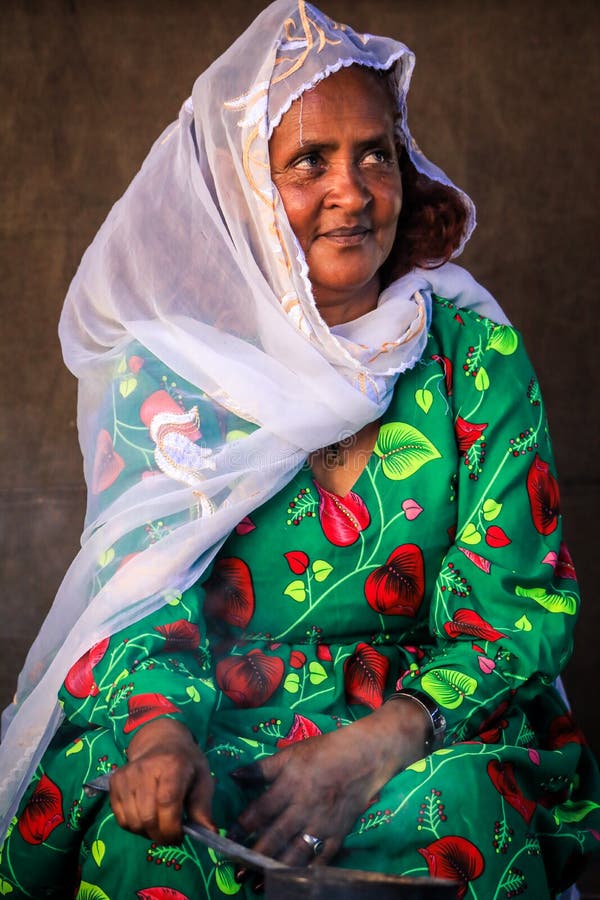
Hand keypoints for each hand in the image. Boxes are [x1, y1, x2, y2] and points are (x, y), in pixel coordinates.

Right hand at [109, 717, 214, 843]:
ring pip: (133, 822)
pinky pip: (121, 819)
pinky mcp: (115, 782)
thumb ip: (203, 807)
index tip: (180, 836)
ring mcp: (127, 775)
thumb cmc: (185, 764)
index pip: (167, 802)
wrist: (161, 742)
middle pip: (148, 816)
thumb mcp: (203, 780)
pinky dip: (134, 827)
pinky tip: (146, 818)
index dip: (172, 827)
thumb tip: (209, 833)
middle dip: (161, 835)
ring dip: (147, 833)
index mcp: (173, 765)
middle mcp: (146, 768)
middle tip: (171, 836)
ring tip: (160, 825)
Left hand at [234, 697, 428, 866]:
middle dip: (254, 855)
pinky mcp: (338, 834)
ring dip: (275, 869)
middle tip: (236, 872)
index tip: (226, 839)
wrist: (365, 757)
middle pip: (275, 836)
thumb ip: (262, 768)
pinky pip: (321, 858)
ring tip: (259, 884)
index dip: (242, 826)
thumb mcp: (291, 753)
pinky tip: (292, 880)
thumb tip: (233, 776)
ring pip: (296, 852)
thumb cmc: (325, 751)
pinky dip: (306, 871)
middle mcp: (304, 807)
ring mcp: (323, 823)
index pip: (260, 810)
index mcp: (290, 785)